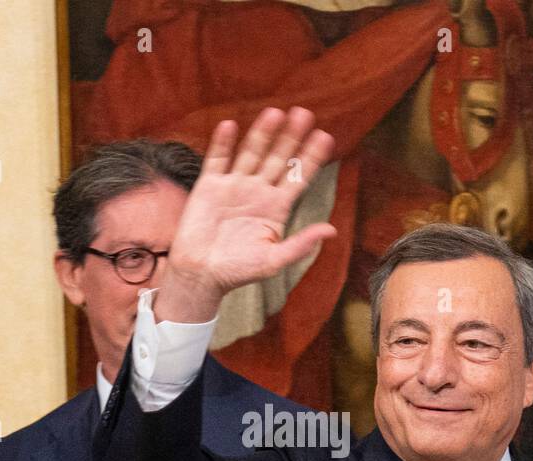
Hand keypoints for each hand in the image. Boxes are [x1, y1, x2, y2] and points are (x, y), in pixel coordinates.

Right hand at [155, 106, 337, 322]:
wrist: (200, 275)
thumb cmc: (238, 271)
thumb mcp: (274, 260)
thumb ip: (301, 244)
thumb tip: (332, 230)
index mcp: (276, 208)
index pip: (298, 177)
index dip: (311, 157)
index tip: (325, 137)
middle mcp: (258, 192)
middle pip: (278, 158)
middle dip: (290, 137)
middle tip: (304, 113)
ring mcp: (233, 186)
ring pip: (251, 153)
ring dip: (262, 133)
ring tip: (275, 112)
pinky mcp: (209, 186)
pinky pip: (217, 159)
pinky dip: (223, 143)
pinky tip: (231, 125)